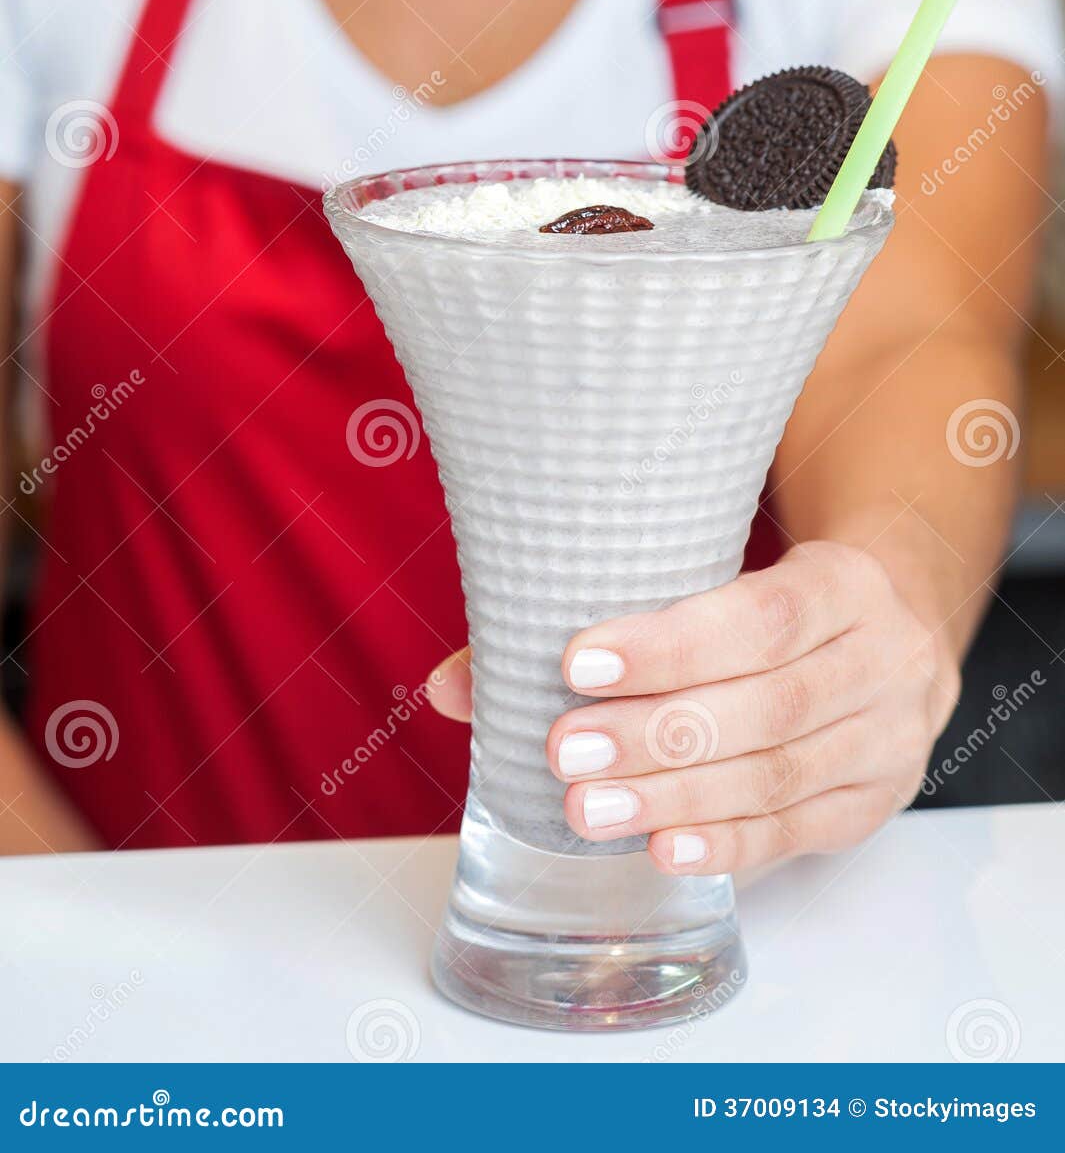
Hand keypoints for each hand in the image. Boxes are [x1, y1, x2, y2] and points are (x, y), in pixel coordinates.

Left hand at [546, 540, 960, 874]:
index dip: (671, 645)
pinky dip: (727, 843)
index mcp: (847, 582)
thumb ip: (599, 622)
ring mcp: (890, 738)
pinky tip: (663, 849)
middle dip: (657, 733)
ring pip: (780, 774)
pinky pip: (799, 831)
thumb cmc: (772, 600)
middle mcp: (885, 659)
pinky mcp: (875, 802)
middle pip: (769, 704)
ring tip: (589, 808)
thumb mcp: (717, 573)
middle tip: (563, 750)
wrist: (893, 624)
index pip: (763, 616)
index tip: (577, 663)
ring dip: (677, 796)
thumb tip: (451, 687)